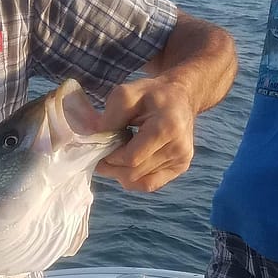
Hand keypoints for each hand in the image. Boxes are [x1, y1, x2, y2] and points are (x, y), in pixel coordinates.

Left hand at [94, 76, 195, 191]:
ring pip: (139, 182)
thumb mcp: (127, 94)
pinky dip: (133, 178)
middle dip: (111, 167)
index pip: (131, 158)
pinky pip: (149, 184)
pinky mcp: (180, 167)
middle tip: (102, 153)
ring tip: (118, 153)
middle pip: (133, 173)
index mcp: (167, 128)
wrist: (179, 96)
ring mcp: (182, 160)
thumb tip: (95, 137)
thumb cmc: (150, 94)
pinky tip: (128, 163)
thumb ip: (111, 116)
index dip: (109, 157)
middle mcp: (179, 148)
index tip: (100, 147)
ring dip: (121, 172)